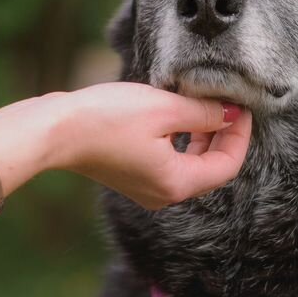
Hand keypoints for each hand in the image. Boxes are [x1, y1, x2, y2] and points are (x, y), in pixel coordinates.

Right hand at [0, 83, 252, 209]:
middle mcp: (165, 194)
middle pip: (210, 167)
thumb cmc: (108, 118)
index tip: (243, 106)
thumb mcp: (164, 108)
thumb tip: (232, 113)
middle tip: (228, 102)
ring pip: (190, 164)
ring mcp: (146, 188)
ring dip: (203, 136)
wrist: (54, 131)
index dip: (240, 134)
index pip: (227, 165)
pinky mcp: (131, 176)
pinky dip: (181, 140)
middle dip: (223, 134)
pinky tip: (176, 114)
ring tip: (204, 104)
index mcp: (178, 184)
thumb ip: (204, 113)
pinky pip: (170, 161)